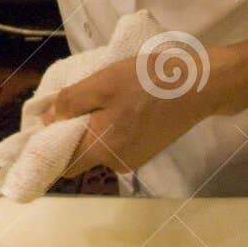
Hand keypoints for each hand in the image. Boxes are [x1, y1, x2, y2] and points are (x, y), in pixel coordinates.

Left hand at [45, 52, 222, 175]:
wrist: (200, 86)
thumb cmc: (148, 82)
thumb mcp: (101, 83)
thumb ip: (70, 103)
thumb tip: (47, 121)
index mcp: (102, 149)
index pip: (63, 165)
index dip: (50, 146)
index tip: (48, 122)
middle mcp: (117, 162)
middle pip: (81, 155)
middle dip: (73, 132)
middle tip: (77, 100)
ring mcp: (135, 157)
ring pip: (99, 147)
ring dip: (94, 126)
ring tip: (103, 96)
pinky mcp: (147, 148)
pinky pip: (116, 142)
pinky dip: (112, 126)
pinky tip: (121, 103)